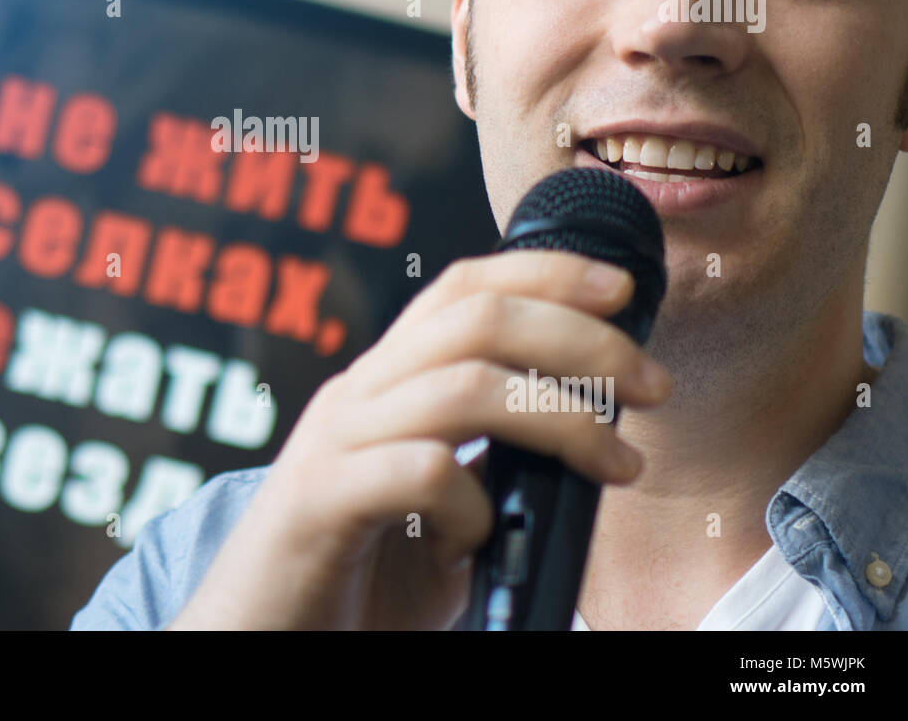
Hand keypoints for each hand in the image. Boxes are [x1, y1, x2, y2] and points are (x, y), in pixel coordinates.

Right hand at [165, 251, 670, 629]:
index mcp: (384, 382)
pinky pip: (417, 473)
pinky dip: (474, 504)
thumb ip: (486, 465)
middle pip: (476, 319)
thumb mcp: (438, 507)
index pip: (462, 288)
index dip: (545, 271)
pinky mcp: (320, 502)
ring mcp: (334, 443)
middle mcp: (357, 395)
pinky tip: (483, 537)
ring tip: (620, 462)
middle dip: (580, 339)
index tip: (623, 289)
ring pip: (461, 385)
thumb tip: (576, 440)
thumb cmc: (353, 574)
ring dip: (562, 416)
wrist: (255, 634)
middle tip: (652, 384)